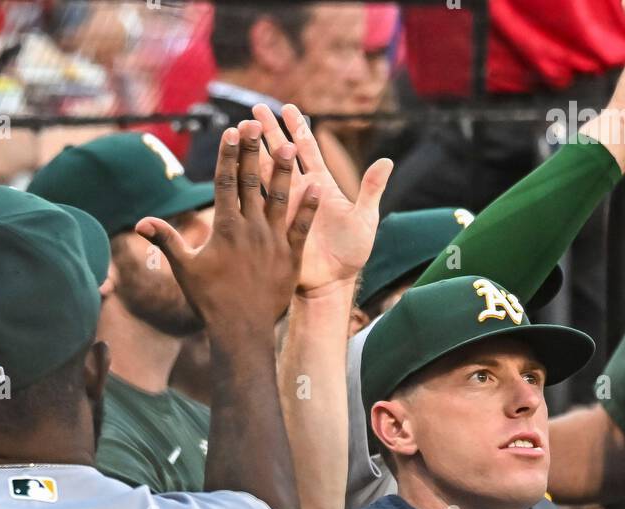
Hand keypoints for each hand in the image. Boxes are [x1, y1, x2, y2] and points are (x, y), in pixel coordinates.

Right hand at [136, 120, 318, 333]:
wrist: (241, 331)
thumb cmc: (210, 301)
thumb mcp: (185, 269)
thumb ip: (166, 240)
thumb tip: (141, 222)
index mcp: (225, 228)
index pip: (226, 182)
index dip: (229, 155)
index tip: (232, 131)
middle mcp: (250, 229)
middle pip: (251, 182)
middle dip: (254, 151)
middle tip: (257, 124)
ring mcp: (273, 242)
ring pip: (279, 198)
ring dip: (284, 171)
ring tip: (290, 145)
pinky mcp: (290, 257)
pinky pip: (301, 227)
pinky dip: (309, 208)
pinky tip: (318, 187)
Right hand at [253, 101, 391, 294]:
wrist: (332, 284)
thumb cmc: (351, 254)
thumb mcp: (365, 220)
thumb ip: (371, 190)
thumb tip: (387, 160)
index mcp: (321, 186)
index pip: (308, 150)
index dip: (298, 128)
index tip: (287, 107)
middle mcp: (300, 193)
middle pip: (282, 155)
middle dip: (269, 132)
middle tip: (255, 109)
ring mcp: (284, 208)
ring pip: (265, 173)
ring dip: (254, 152)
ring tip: (241, 131)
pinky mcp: (273, 225)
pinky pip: (258, 202)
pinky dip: (247, 185)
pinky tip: (236, 168)